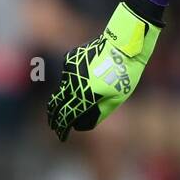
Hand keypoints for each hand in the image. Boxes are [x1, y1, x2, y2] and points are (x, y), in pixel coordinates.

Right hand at [46, 2, 161, 140]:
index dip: (63, 127)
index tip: (61, 135)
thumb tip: (82, 123)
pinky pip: (68, 74)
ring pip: (62, 88)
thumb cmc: (124, 73)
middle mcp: (74, 83)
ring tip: (78, 97)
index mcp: (86, 95)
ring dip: (66, 96)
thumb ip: (100, 111)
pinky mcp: (69, 59)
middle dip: (54, 117)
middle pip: (56, 104)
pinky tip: (88, 74)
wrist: (122, 45)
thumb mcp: (117, 97)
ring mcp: (70, 70)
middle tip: (54, 125)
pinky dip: (74, 79)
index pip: (68, 116)